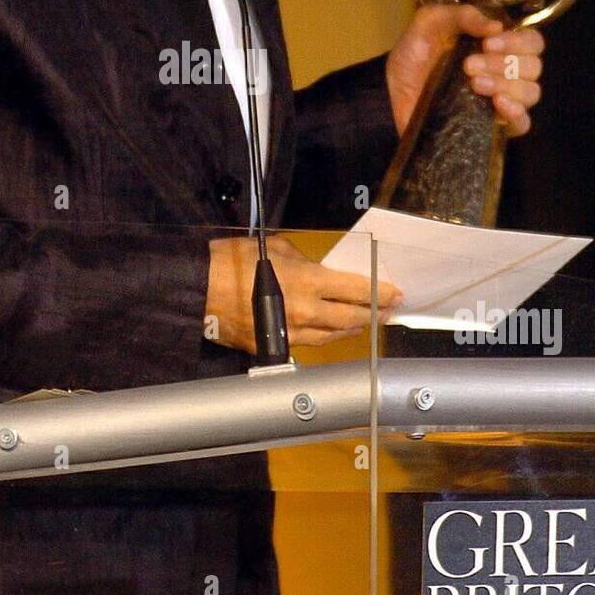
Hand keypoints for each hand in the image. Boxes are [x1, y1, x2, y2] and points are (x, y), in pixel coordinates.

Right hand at [205, 234, 401, 354]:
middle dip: (374, 314)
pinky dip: (326, 336)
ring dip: (352, 327)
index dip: (381, 293)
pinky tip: (332, 331)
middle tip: (389, 311)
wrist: (199, 290)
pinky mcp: (275, 346)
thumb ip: (303, 261)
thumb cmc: (232, 262)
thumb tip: (317, 270)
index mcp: (308, 282)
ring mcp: (291, 333)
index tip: (396, 294)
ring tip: (365, 321)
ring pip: (333, 334)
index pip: (357, 290)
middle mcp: (305, 311)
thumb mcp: (275, 249)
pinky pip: (310, 343)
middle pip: (352, 317)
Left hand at [385, 2, 543, 137]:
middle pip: (533, 67)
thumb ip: (459, 15)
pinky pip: (522, 124)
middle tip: (469, 65)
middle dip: (504, 63)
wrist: (388, 92)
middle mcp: (505, 73)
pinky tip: (498, 105)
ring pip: (531, 93)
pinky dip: (517, 114)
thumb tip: (495, 25)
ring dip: (508, 85)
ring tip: (474, 83)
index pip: (531, 42)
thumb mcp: (429, 23)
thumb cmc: (412, 56)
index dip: (518, 41)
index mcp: (497, 46)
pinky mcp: (490, 128)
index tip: (488, 43)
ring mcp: (499, 101)